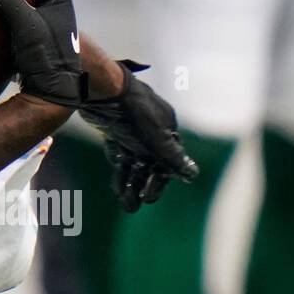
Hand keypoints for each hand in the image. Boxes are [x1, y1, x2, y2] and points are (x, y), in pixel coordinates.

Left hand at [80, 61, 199, 211]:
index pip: (168, 161)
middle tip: (135, 205)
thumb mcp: (154, 135)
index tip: (149, 197)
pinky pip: (120, 155)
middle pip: (151, 165)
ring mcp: (131, 131)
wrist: (101, 88)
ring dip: (131, 183)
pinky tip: (117, 187)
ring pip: (134, 163)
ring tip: (125, 203)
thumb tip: (192, 175)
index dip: (159, 181)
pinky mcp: (114, 131)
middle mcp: (150, 132)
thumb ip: (171, 155)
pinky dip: (119, 171)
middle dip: (144, 185)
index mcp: (165, 130)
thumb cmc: (133, 110)